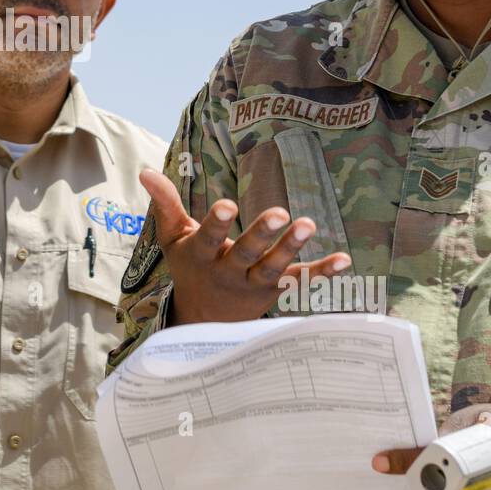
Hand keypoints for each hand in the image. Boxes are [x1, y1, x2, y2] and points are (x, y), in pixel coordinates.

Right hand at [138, 167, 350, 324]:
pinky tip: (345, 260)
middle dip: (262, 234)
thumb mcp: (173, 238)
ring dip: (291, 247)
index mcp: (201, 256)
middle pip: (246, 253)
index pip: (208, 238)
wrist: (204, 319)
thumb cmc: (189, 267)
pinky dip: (322, 272)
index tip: (229, 206)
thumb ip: (164, 203)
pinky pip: (300, 281)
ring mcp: (254, 284)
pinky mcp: (275, 290)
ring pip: (273, 267)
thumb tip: (145, 170)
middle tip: (280, 212)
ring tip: (309, 224)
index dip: (217, 224)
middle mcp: (228, 272)